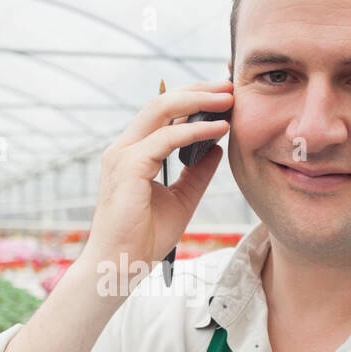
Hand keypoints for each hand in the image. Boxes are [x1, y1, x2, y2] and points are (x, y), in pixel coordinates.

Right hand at [82, 81, 233, 272]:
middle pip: (161, 102)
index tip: (223, 96)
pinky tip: (219, 129)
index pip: (162, 113)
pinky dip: (195, 130)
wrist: (120, 265)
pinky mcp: (128, 167)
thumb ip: (197, 173)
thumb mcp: (181, 199)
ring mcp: (122, 155)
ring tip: (228, 99)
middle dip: (198, 90)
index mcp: (133, 153)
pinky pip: (166, 138)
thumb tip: (216, 147)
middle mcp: (124, 148)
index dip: (193, 99)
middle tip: (229, 86)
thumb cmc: (144, 237)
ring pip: (161, 109)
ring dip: (198, 101)